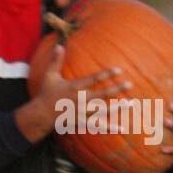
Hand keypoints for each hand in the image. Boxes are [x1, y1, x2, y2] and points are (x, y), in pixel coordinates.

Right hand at [17, 45, 131, 141]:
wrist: (41, 115)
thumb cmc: (46, 93)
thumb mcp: (49, 75)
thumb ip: (56, 61)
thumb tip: (59, 45)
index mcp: (74, 87)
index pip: (93, 79)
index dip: (106, 74)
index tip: (120, 70)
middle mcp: (80, 100)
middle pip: (102, 94)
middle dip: (116, 89)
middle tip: (130, 85)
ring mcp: (82, 113)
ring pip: (103, 110)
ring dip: (118, 107)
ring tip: (132, 104)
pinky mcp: (82, 122)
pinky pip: (98, 125)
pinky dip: (110, 127)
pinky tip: (122, 127)